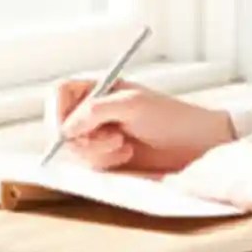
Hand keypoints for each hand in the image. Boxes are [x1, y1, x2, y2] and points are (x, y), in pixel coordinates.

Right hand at [47, 78, 235, 170]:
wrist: (196, 144)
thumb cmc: (170, 116)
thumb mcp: (132, 105)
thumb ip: (95, 111)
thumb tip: (66, 128)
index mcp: (98, 88)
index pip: (59, 94)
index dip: (56, 111)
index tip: (64, 130)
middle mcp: (94, 110)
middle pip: (60, 124)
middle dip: (81, 137)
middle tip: (108, 138)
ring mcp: (98, 134)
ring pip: (74, 148)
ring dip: (97, 150)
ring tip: (123, 145)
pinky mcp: (106, 156)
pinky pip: (89, 163)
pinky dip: (105, 160)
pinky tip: (127, 153)